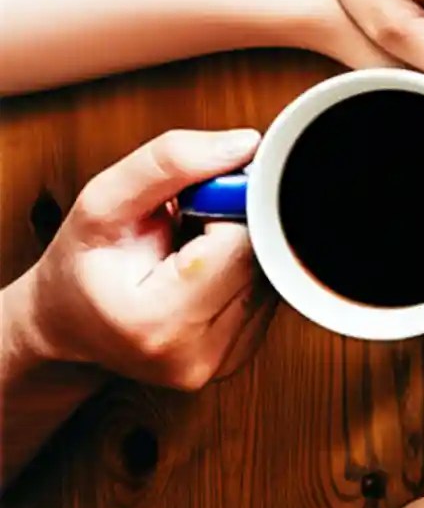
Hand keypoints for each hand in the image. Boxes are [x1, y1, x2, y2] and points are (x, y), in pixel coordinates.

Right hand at [15, 130, 275, 389]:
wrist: (67, 326)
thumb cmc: (80, 266)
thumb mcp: (103, 202)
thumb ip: (170, 163)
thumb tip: (244, 145)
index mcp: (160, 322)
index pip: (240, 242)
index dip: (229, 204)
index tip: (201, 195)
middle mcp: (200, 355)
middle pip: (263, 258)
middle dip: (236, 223)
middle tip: (193, 219)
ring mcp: (224, 362)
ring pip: (272, 274)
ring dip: (241, 248)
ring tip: (192, 247)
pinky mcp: (241, 357)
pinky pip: (266, 294)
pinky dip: (243, 271)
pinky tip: (207, 268)